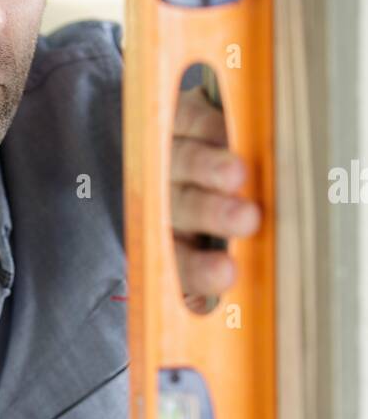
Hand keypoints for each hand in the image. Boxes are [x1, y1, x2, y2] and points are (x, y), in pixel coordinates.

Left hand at [171, 86, 261, 312]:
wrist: (201, 142)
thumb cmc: (229, 207)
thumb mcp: (233, 242)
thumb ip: (243, 259)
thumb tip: (252, 300)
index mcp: (176, 240)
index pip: (182, 261)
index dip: (201, 269)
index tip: (228, 274)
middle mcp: (166, 199)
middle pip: (183, 207)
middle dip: (212, 213)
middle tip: (245, 219)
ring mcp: (167, 156)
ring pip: (183, 162)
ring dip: (208, 167)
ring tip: (237, 173)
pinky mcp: (176, 117)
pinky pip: (185, 120)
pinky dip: (207, 126)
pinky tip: (230, 132)